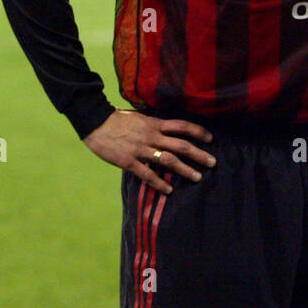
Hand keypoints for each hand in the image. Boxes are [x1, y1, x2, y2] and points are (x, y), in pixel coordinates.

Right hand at [83, 110, 215, 193]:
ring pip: (168, 160)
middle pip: (181, 145)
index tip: (210, 138)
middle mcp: (151, 136)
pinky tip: (169, 190)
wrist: (94, 120)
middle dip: (199, 154)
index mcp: (154, 124)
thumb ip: (153, 124)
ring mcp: (141, 149)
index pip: (182, 126)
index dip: (198, 132)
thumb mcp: (139, 117)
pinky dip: (159, 182)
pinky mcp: (128, 161)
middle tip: (213, 162)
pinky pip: (147, 174)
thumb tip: (167, 130)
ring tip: (198, 177)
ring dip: (185, 169)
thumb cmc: (117, 119)